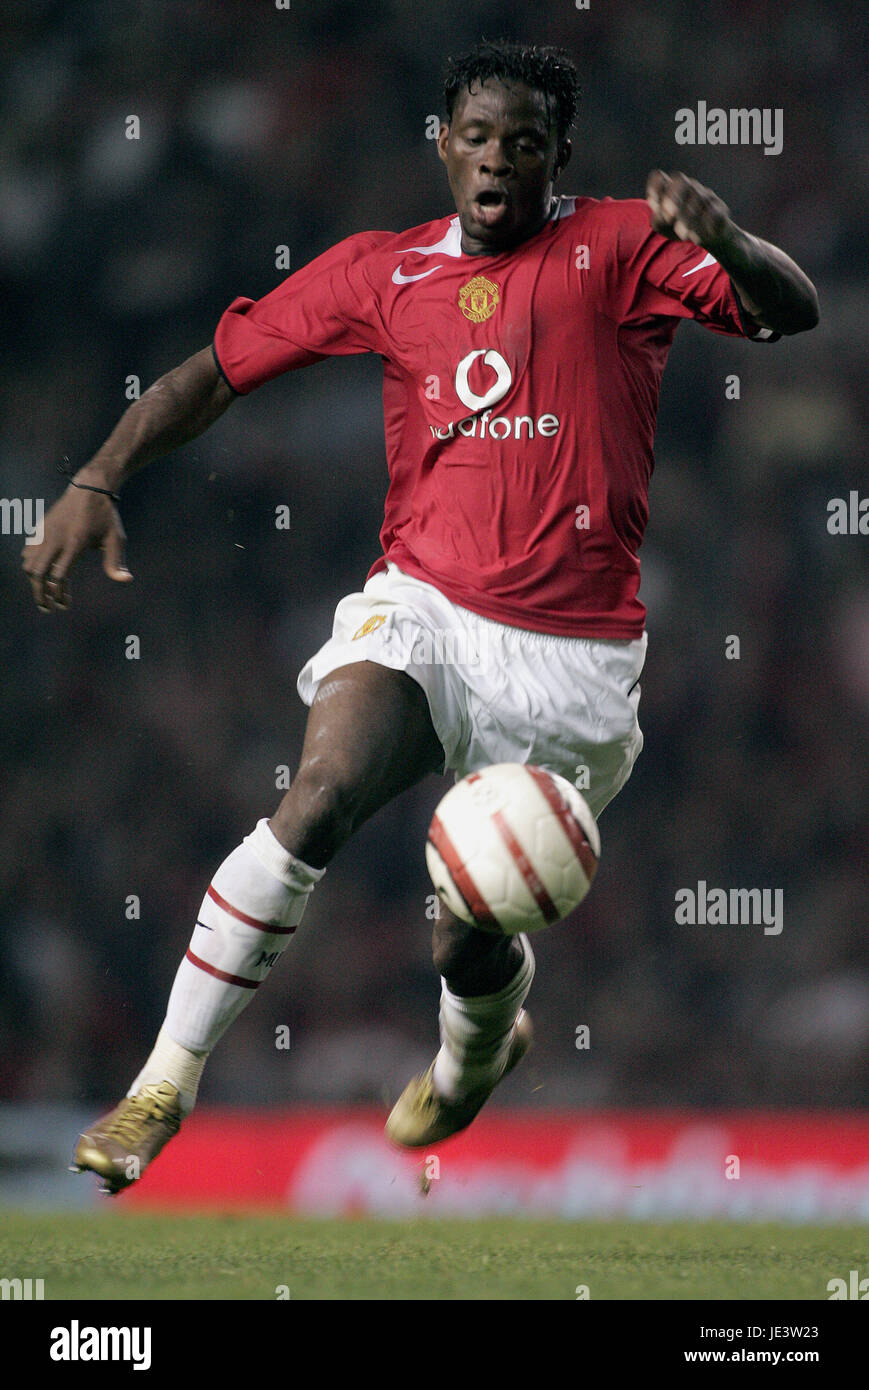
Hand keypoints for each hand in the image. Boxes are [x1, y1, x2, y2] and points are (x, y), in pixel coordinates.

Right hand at [21, 484, 131, 612]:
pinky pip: (28, 552)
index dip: (59, 594)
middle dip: (40, 594)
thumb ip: (116, 562)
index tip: (65, 605)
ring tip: (45, 593)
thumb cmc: (106, 516)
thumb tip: (126, 580)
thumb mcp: (116, 538)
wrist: (89, 487)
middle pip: (37, 573)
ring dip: (34, 582)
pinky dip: (31, 566)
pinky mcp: (40, 529)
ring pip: (28, 564)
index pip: (59, 576)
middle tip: (47, 608)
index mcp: (75, 543)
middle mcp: (56, 539)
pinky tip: (43, 572)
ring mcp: (45, 533)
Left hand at [646, 169, 733, 250]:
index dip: (655, 186)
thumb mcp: (663, 226)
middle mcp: (687, 187)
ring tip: (684, 236)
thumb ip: (658, 219)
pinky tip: (699, 237)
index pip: (659, 177)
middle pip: (679, 180)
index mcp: (669, 190)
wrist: (705, 235)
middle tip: (669, 218)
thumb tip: (662, 215)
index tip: (653, 203)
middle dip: (673, 197)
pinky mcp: (719, 207)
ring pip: (697, 199)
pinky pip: (713, 211)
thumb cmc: (677, 226)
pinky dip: (706, 224)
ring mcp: (704, 195)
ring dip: (688, 219)